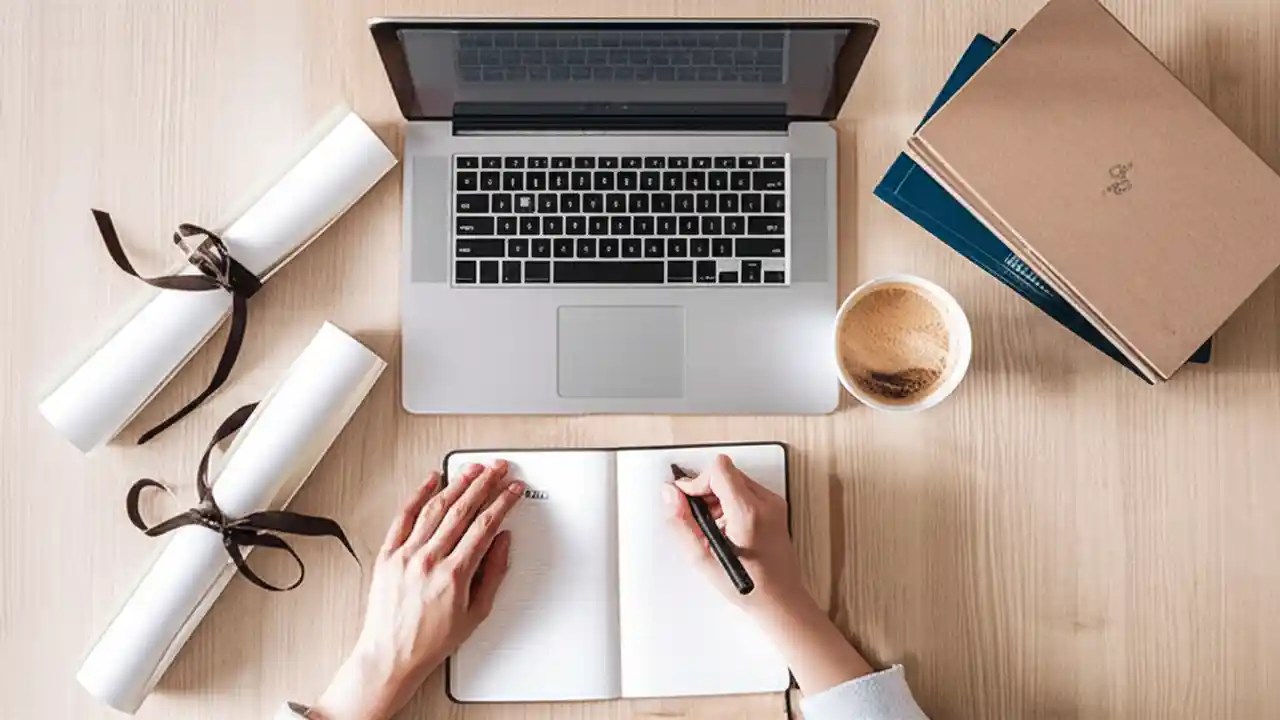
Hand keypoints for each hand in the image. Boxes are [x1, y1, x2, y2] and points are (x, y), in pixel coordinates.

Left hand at [312, 461, 523, 719]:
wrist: (390, 656)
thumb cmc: (430, 641)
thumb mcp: (475, 613)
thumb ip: (493, 573)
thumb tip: (501, 542)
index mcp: (453, 575)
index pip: (484, 526)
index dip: (502, 502)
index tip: (512, 490)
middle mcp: (428, 560)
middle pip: (462, 510)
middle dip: (484, 484)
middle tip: (497, 469)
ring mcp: (405, 555)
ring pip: (435, 508)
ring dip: (457, 484)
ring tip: (472, 469)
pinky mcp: (387, 555)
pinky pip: (403, 517)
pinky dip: (417, 495)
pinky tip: (430, 481)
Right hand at [665, 454, 872, 693]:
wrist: (781, 600)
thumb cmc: (750, 587)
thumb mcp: (704, 558)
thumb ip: (682, 522)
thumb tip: (670, 495)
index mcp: (748, 512)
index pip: (718, 469)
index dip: (696, 481)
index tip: (686, 498)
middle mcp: (765, 502)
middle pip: (725, 472)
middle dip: (705, 490)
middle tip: (697, 517)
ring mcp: (773, 504)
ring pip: (734, 479)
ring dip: (716, 496)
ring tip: (712, 526)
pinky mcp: (775, 508)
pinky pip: (745, 490)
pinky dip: (729, 501)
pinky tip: (726, 527)